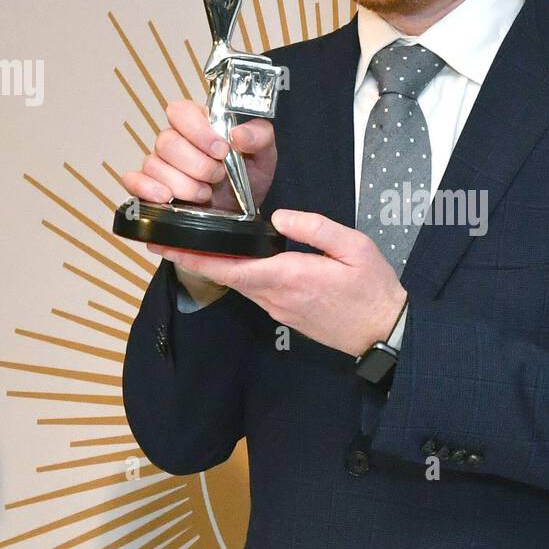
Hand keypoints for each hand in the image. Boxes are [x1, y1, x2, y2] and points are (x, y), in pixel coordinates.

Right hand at [120, 98, 277, 213]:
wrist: (241, 213)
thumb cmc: (248, 178)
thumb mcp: (264, 155)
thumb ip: (259, 137)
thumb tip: (240, 134)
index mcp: (199, 124)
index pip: (180, 111)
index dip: (198, 131)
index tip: (221, 150)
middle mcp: (175, 141)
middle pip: (166, 141)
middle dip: (197, 164)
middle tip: (218, 176)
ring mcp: (160, 164)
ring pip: (154, 165)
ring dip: (183, 184)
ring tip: (205, 194)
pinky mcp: (149, 186)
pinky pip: (133, 181)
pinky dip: (148, 189)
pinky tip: (168, 198)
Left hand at [145, 209, 406, 357]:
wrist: (384, 331)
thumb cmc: (373, 288)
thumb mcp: (355, 247)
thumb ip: (315, 228)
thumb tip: (280, 216)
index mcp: (289, 276)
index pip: (230, 266)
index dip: (195, 257)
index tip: (167, 246)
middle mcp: (276, 296)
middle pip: (226, 276)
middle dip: (194, 259)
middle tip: (164, 239)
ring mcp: (279, 309)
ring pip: (238, 285)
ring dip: (214, 267)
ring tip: (191, 246)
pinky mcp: (285, 315)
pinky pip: (253, 292)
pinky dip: (235, 276)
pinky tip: (232, 262)